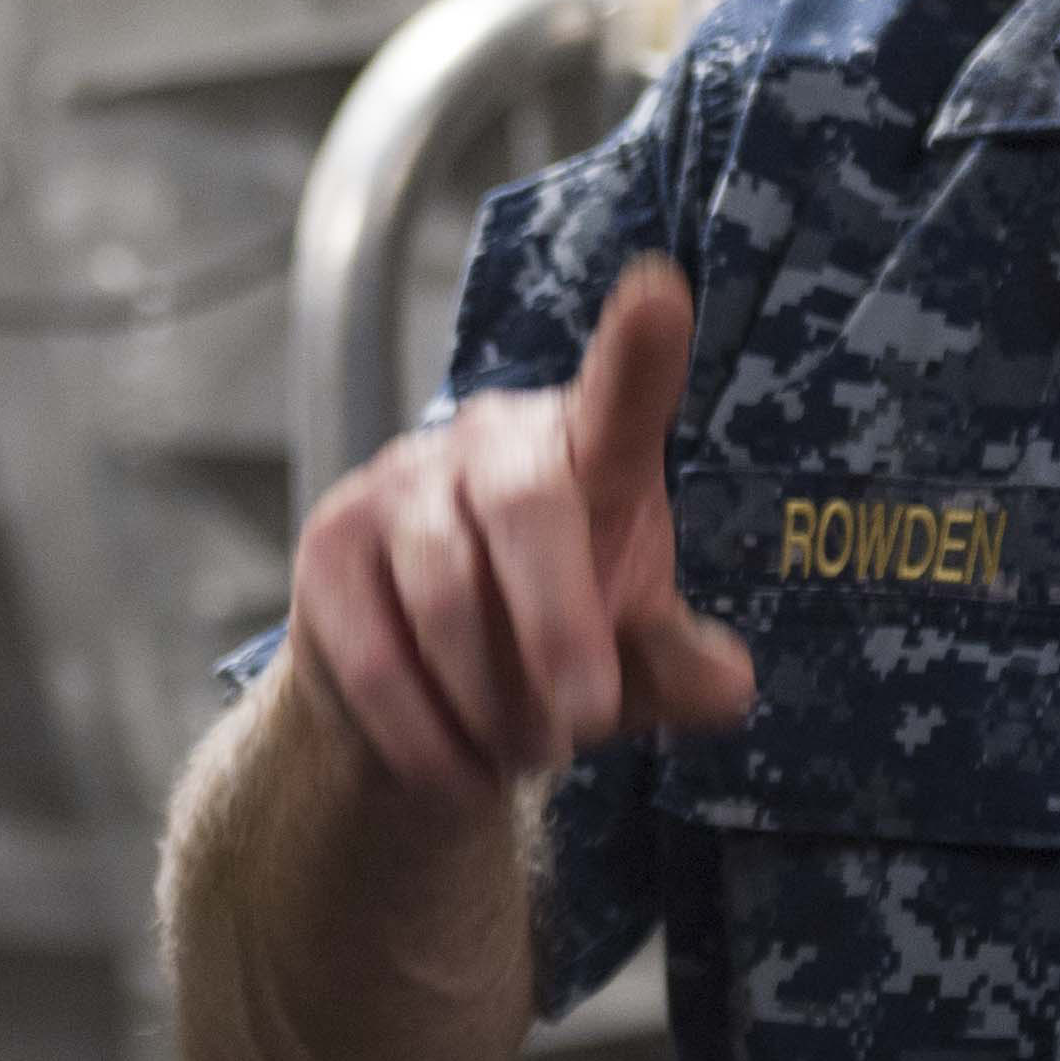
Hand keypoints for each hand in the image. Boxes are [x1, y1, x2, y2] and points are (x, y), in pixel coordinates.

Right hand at [279, 259, 757, 804]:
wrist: (429, 702)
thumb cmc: (556, 647)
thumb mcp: (635, 665)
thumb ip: (677, 668)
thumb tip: (729, 685)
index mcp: (589, 448)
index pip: (620, 393)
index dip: (639, 348)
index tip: (660, 293)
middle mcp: (489, 442)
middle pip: (525, 507)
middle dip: (559, 628)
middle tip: (585, 724)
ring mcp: (397, 486)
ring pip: (443, 590)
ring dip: (492, 696)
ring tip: (530, 753)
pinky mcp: (330, 548)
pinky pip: (373, 651)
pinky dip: (424, 729)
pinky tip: (461, 768)